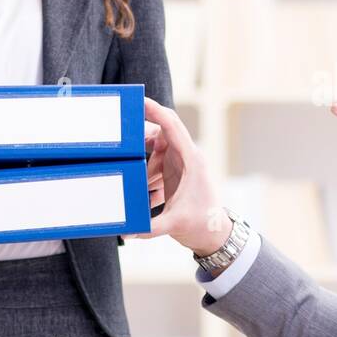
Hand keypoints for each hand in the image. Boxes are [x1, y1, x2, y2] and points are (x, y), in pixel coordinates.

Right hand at [127, 97, 232, 254]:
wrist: (215, 235)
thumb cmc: (202, 226)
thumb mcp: (174, 225)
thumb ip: (149, 228)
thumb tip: (125, 231)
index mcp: (191, 160)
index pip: (172, 127)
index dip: (155, 111)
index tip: (138, 101)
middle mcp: (187, 157)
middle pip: (162, 132)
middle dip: (142, 132)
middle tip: (122, 136)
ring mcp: (182, 164)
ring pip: (157, 150)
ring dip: (143, 160)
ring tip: (133, 175)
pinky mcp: (176, 174)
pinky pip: (156, 164)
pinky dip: (146, 173)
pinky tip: (141, 190)